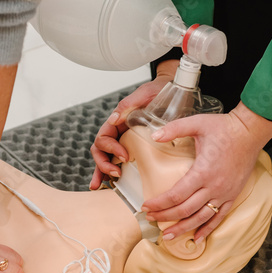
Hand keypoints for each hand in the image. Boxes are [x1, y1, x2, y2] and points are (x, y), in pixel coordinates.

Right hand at [89, 72, 172, 189]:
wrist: (171, 88)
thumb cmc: (156, 90)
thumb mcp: (143, 94)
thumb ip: (127, 105)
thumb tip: (113, 119)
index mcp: (117, 121)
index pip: (103, 137)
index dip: (110, 148)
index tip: (124, 155)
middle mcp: (118, 131)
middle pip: (100, 150)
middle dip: (103, 163)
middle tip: (116, 173)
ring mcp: (125, 140)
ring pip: (106, 157)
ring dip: (102, 171)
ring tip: (101, 184)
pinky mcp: (134, 146)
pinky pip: (119, 160)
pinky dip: (111, 172)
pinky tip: (111, 183)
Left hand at [142, 103, 271, 239]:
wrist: (250, 132)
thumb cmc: (224, 127)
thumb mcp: (197, 123)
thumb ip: (174, 128)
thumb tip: (153, 135)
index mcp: (202, 171)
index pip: (175, 195)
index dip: (159, 203)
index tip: (146, 206)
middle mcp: (213, 187)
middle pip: (185, 210)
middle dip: (165, 217)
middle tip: (151, 219)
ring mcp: (224, 193)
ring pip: (201, 218)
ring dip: (183, 228)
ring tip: (168, 236)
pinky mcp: (233, 195)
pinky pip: (219, 217)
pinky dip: (208, 229)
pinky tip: (198, 238)